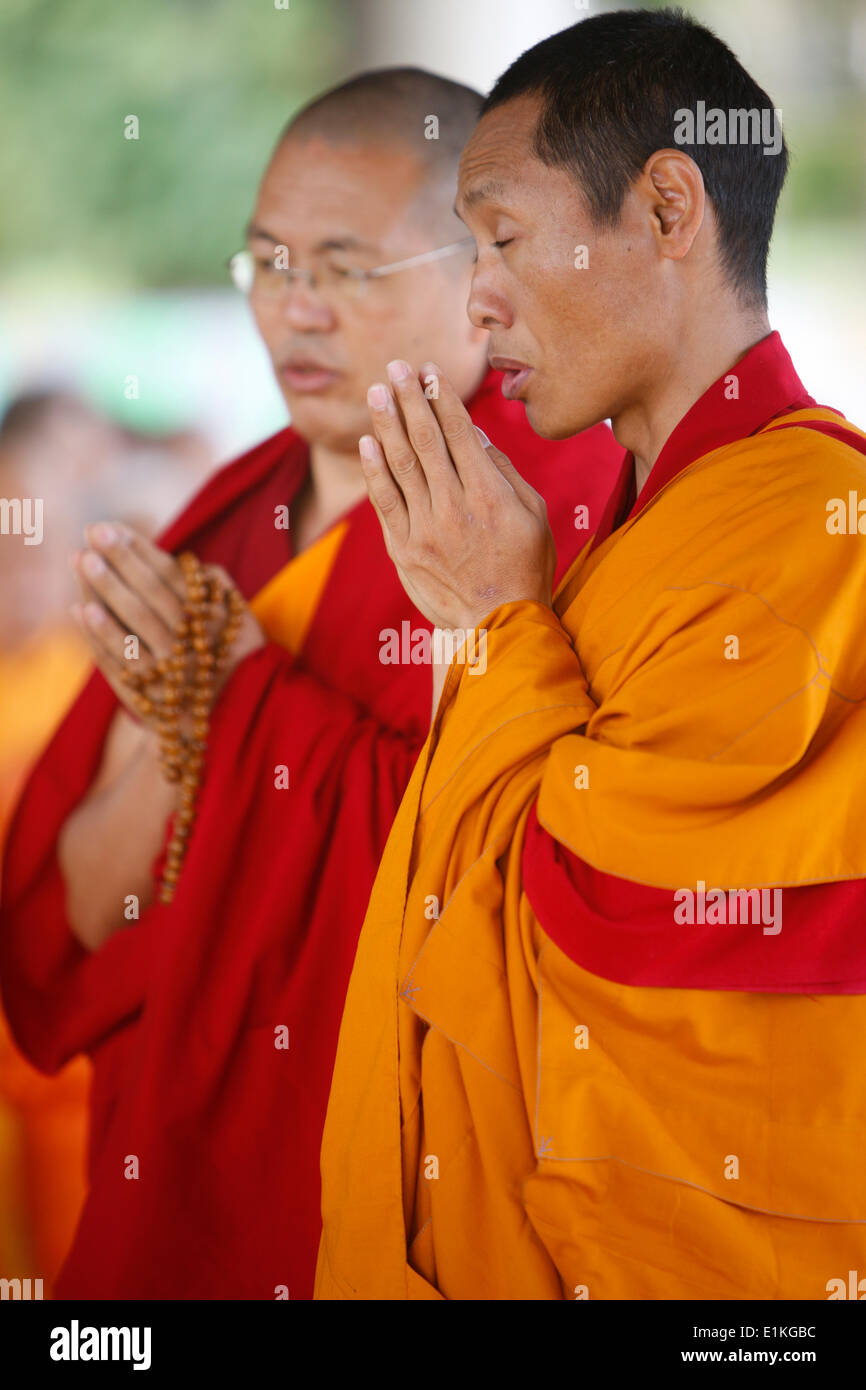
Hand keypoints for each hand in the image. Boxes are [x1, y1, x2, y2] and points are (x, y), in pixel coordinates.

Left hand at [71, 522, 264, 730]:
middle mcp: (195, 642)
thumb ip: (221, 592)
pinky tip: (81, 610)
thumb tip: (193, 563)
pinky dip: (102, 635)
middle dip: (122, 560)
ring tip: (80, 560)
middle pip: (153, 594)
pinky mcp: (151, 695)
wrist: (225, 724)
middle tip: (93, 532)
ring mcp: (171, 670)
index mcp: (215, 619)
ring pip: (137, 624)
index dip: (142, 549)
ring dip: (107, 590)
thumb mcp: (243, 627)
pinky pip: (124, 660)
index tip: (112, 527)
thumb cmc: (229, 662)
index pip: (174, 575)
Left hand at [359, 359, 555, 632]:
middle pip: (426, 441)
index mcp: (489, 494)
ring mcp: (426, 529)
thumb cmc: (526, 566)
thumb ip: (504, 473)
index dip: (441, 397)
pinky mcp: (405, 550)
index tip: (428, 370)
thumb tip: (475, 435)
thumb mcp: (533, 514)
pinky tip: (368, 443)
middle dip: (410, 399)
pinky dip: (374, 471)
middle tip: (396, 367)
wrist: (499, 624)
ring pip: (401, 466)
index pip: (459, 432)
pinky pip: (386, 503)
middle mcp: (454, 506)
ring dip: (387, 424)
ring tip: (377, 392)